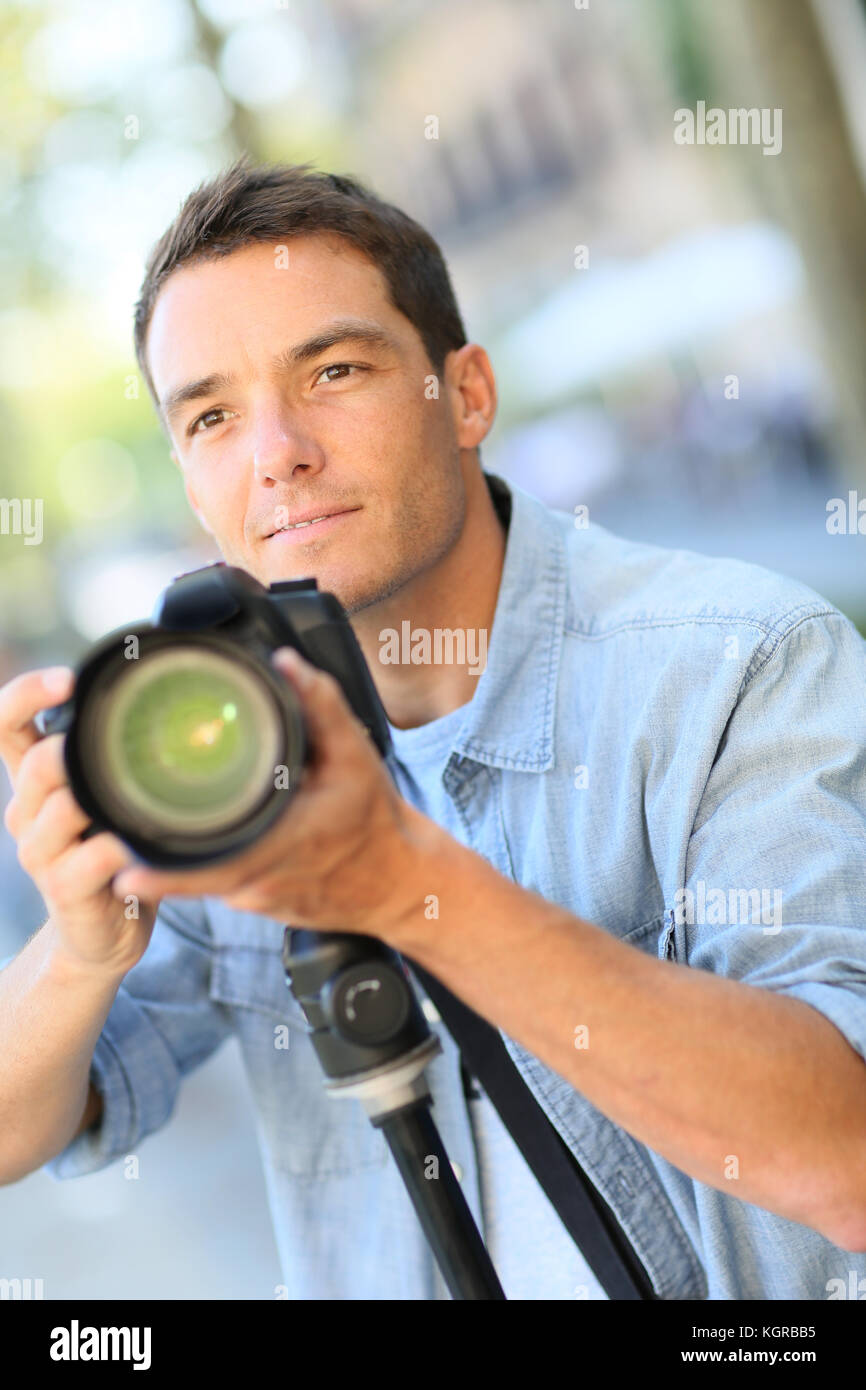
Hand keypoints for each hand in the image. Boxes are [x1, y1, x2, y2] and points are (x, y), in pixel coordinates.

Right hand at [0, 666, 156, 978]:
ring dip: (104, 800)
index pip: (5, 724)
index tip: (68, 680)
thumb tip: (155, 701)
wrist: (100, 934)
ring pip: (63, 807)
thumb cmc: (111, 854)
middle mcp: (25, 812)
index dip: (27, 694)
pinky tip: (140, 844)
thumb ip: (110, 758)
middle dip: (78, 752)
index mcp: (33, 782)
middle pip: (38, 762)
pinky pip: (92, 856)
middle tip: (125, 754)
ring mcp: (39, 853)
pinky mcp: (63, 889)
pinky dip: (121, 846)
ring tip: (140, 803)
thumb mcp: (104, 799)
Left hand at [111, 648, 433, 940]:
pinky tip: (185, 852)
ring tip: (132, 849)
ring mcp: (262, 899)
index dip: (163, 876)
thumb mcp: (356, 757)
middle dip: (150, 869)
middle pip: (193, 882)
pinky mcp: (265, 904)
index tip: (123, 872)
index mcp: (281, 846)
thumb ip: (321, 707)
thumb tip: (285, 663)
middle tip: (107, 848)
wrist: (403, 880)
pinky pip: (223, 887)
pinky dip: (201, 872)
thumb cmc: (378, 821)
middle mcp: (264, 881)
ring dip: (171, 870)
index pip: (209, 870)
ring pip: (205, 885)